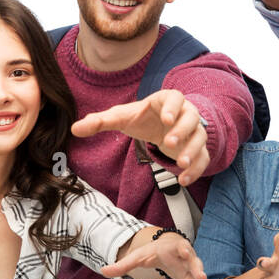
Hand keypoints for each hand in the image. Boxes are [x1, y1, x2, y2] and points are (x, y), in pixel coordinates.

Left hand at [73, 89, 209, 184]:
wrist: (162, 124)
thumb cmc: (142, 117)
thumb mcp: (121, 117)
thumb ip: (100, 122)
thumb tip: (75, 129)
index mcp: (167, 100)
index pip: (175, 98)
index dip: (173, 108)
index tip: (166, 119)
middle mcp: (185, 113)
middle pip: (191, 118)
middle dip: (182, 131)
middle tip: (169, 143)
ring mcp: (194, 131)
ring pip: (200, 139)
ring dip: (192, 151)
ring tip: (181, 165)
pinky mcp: (198, 148)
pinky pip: (203, 158)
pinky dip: (197, 169)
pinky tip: (184, 180)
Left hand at [102, 231, 206, 278]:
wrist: (170, 249)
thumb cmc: (154, 251)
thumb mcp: (138, 256)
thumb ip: (123, 265)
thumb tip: (102, 271)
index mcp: (175, 248)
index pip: (181, 247)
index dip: (184, 249)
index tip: (186, 251)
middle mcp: (188, 258)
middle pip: (194, 265)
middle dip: (198, 271)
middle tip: (201, 278)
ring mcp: (192, 270)